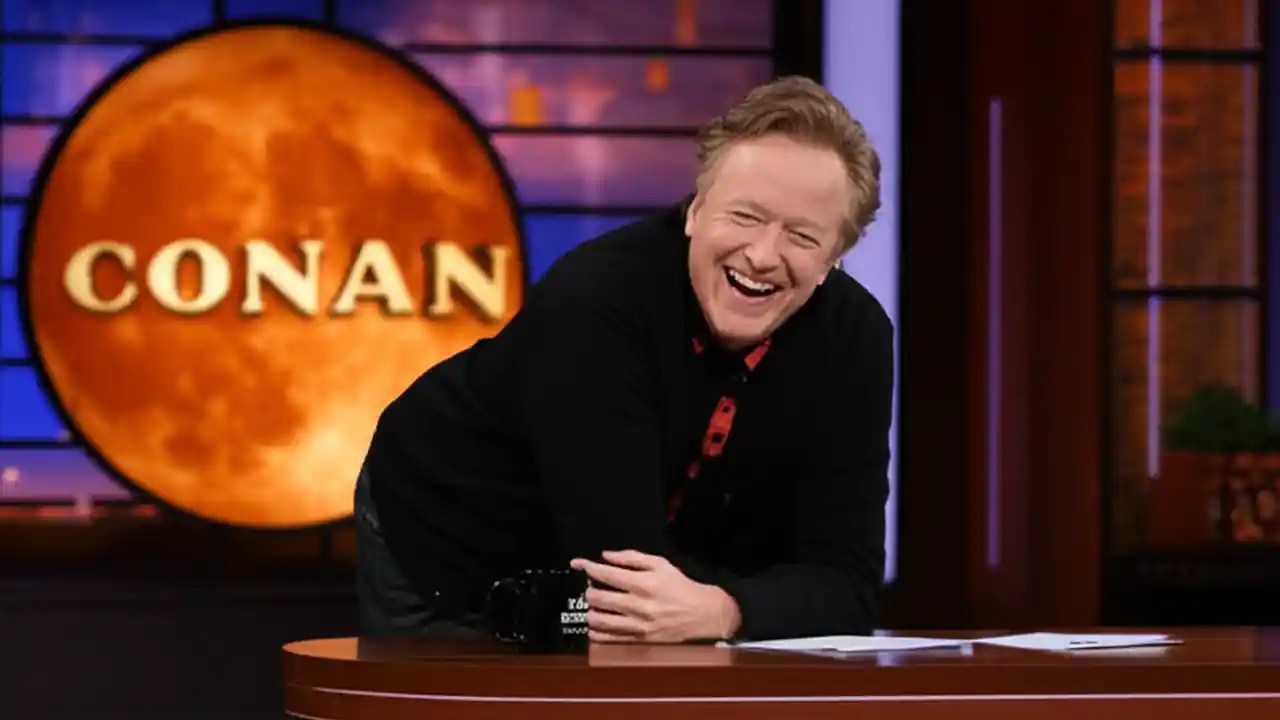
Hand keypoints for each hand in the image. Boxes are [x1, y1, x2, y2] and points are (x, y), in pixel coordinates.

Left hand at [570, 549, 740, 643]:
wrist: (702, 614)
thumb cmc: (680, 586)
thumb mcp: (660, 564)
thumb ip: (631, 558)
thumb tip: (606, 556)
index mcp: (643, 583)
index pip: (606, 574)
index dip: (588, 567)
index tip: (577, 563)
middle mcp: (639, 605)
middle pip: (599, 599)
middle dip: (589, 591)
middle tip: (590, 588)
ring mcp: (639, 625)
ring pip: (601, 621)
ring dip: (591, 612)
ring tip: (592, 607)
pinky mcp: (641, 639)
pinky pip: (611, 639)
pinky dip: (598, 633)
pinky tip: (594, 627)